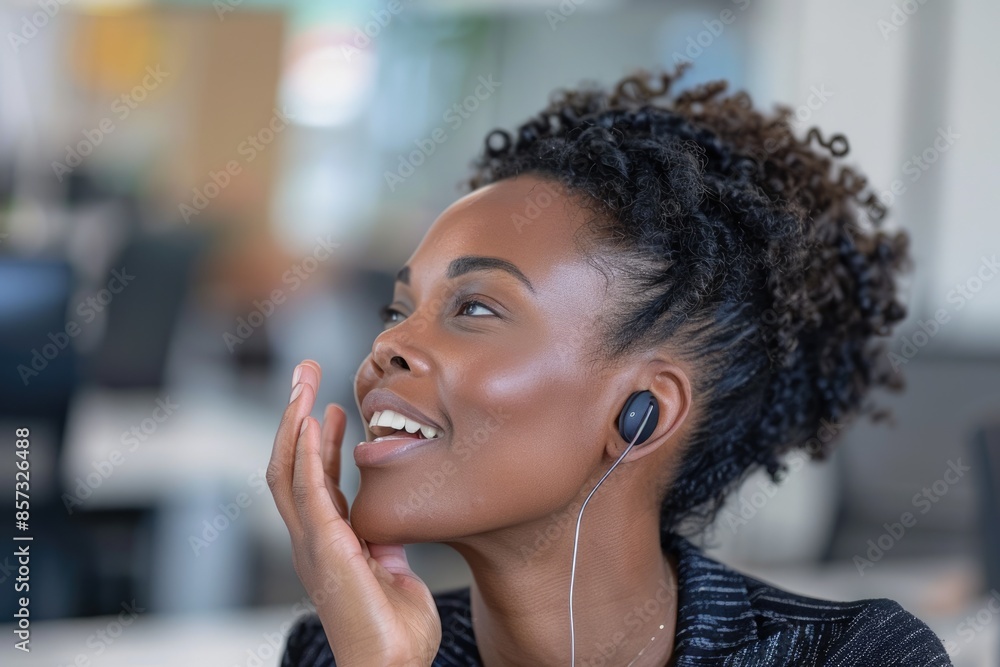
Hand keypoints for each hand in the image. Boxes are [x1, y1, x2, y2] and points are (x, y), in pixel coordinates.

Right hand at [267, 360, 441, 665]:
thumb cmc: (397, 633)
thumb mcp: (395, 575)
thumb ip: (386, 547)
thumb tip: (391, 530)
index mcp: (328, 543)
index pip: (314, 481)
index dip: (317, 442)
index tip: (329, 409)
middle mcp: (312, 539)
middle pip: (289, 465)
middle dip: (294, 417)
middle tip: (305, 374)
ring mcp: (313, 543)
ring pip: (288, 469)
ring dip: (293, 420)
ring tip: (303, 380)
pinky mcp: (325, 547)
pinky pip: (308, 490)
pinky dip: (305, 451)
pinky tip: (310, 420)